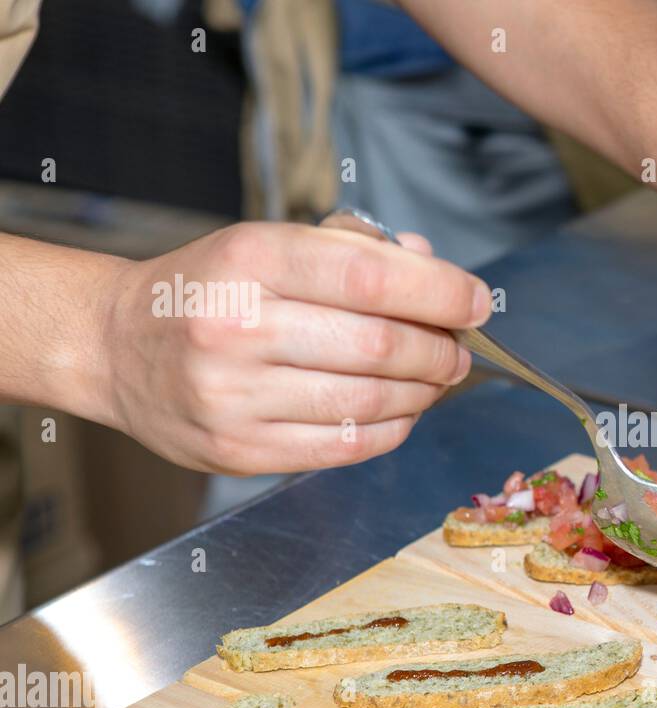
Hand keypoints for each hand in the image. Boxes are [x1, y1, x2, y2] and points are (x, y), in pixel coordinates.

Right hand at [97, 222, 489, 473]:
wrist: (116, 347)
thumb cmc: (211, 290)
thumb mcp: (268, 245)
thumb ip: (353, 251)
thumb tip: (434, 267)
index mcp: (251, 261)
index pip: (372, 277)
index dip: (441, 292)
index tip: (478, 302)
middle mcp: (239, 328)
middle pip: (381, 346)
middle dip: (440, 349)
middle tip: (458, 350)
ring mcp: (235, 397)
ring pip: (371, 402)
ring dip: (425, 393)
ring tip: (437, 379)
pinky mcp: (240, 451)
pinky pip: (346, 447)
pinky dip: (393, 430)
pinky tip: (404, 412)